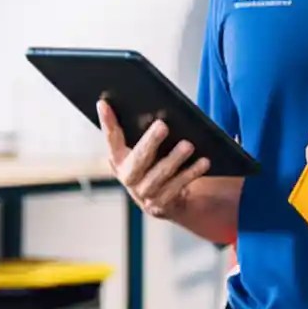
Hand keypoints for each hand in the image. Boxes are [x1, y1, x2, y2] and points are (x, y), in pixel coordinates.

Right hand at [100, 99, 209, 218]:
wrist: (170, 201)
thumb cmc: (158, 164)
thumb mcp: (150, 149)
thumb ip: (146, 133)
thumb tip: (160, 110)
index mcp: (119, 159)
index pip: (111, 138)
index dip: (106, 122)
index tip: (104, 102)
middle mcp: (127, 177)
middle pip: (138, 158)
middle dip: (150, 141)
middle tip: (163, 125)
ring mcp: (142, 193)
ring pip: (159, 175)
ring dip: (174, 159)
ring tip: (188, 145)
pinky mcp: (160, 205)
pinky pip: (176, 187)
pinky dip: (191, 173)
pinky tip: (203, 162)